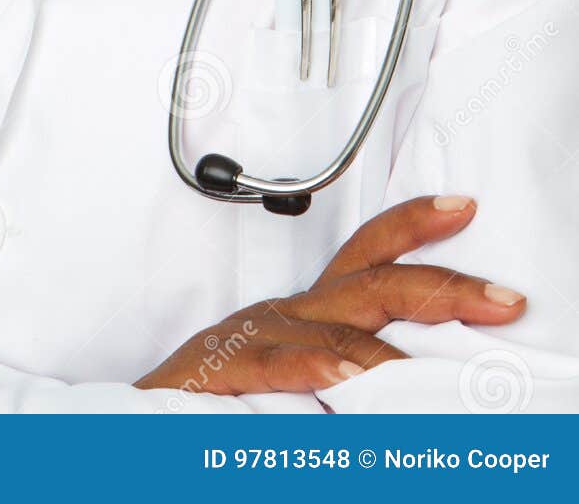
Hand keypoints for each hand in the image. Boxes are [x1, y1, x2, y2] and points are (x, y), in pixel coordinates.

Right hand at [133, 195, 525, 395]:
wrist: (129, 424)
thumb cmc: (214, 401)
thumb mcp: (291, 377)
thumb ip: (341, 368)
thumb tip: (412, 373)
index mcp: (304, 311)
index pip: (366, 253)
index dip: (415, 225)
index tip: (465, 207)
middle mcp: (285, 313)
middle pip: (371, 282)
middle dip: (442, 285)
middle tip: (502, 297)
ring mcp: (255, 338)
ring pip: (332, 326)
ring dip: (388, 340)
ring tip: (435, 351)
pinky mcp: (220, 371)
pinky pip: (274, 366)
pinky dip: (315, 367)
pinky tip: (350, 377)